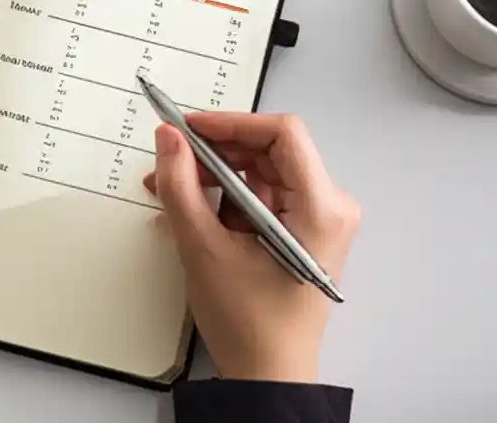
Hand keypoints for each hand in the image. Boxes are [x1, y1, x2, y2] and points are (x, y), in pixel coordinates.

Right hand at [142, 113, 359, 382]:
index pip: (283, 133)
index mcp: (321, 208)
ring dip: (213, 174)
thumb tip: (169, 139)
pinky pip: (259, 196)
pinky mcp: (299, 232)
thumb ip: (181, 186)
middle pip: (270, 151)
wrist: (266, 375)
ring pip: (260, 172)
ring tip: (169, 187)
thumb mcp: (203, 248)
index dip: (231, 122)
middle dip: (215, 150)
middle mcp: (328, 207)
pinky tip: (189, 208)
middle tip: (170, 155)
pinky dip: (223, 196)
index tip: (189, 127)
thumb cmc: (249, 322)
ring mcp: (315, 220)